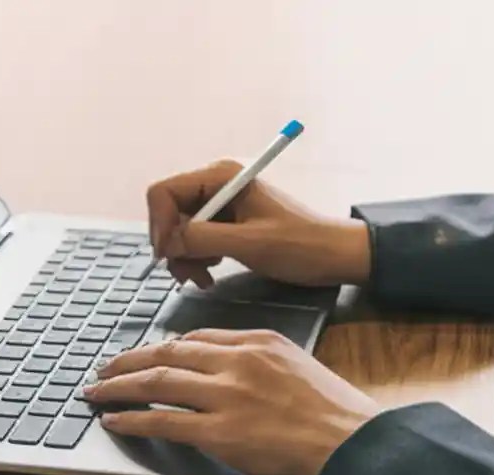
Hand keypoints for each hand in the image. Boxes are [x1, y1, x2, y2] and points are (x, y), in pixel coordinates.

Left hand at [83, 329, 381, 474]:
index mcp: (261, 342)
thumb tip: (239, 384)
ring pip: (157, 381)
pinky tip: (114, 421)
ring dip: (119, 386)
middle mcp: (239, 360)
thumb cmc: (339, 420)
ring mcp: (227, 395)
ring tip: (97, 392)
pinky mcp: (220, 431)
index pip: (198, 339)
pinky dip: (131, 420)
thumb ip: (265, 369)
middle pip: (168, 353)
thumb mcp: (302, 372)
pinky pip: (162, 421)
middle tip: (106, 368)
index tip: (148, 356)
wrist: (356, 447)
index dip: (164, 349)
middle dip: (130, 360)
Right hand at [146, 160, 371, 288]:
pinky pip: (195, 238)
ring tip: (204, 279)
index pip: (163, 191)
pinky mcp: (226, 223)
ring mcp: (220, 204)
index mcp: (220, 176)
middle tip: (189, 276)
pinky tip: (211, 274)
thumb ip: (203, 239)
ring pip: (179, 229)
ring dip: (184, 257)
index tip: (169, 256)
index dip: (160, 224)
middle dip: (173, 246)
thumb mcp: (249, 243)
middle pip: (169, 212)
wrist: (334, 255)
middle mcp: (216, 184)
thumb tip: (166, 244)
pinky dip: (197, 258)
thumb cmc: (300, 245)